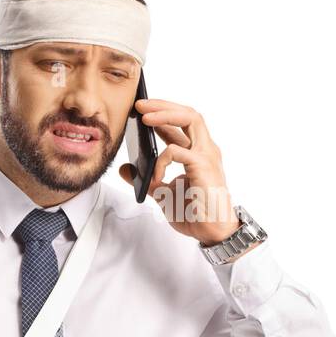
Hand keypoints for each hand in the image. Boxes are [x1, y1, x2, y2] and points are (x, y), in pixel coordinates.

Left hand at [118, 98, 239, 245]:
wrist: (211, 231)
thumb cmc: (193, 212)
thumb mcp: (161, 193)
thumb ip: (146, 179)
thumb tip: (124, 168)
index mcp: (197, 153)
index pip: (183, 124)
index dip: (163, 113)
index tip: (141, 111)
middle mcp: (205, 150)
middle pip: (189, 114)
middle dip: (164, 105)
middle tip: (140, 105)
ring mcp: (207, 156)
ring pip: (191, 120)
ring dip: (165, 116)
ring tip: (144, 118)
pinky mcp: (204, 167)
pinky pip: (178, 152)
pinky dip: (162, 159)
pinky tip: (155, 174)